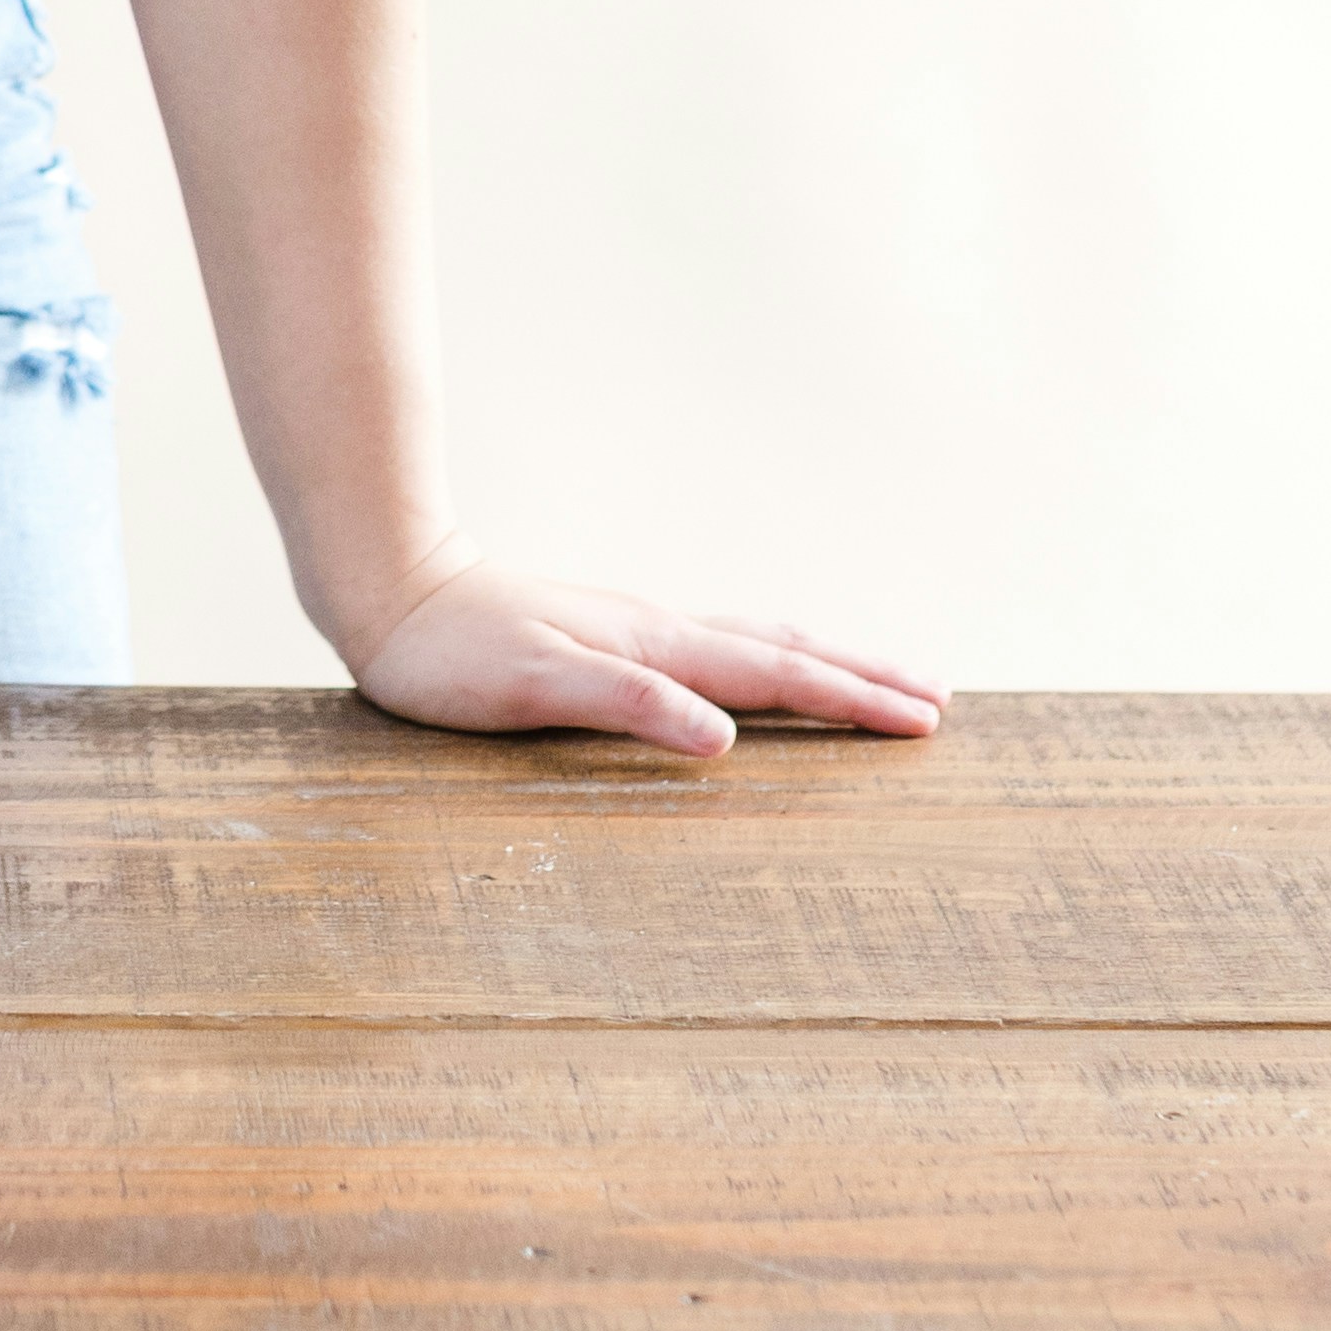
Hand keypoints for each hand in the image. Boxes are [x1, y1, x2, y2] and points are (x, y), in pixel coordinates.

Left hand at [348, 547, 947, 757]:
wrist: (392, 591)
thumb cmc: (454, 656)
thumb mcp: (538, 687)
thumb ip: (629, 703)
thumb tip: (723, 739)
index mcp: (655, 645)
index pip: (774, 674)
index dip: (851, 699)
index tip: (926, 719)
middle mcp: (658, 629)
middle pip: (782, 649)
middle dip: (862, 674)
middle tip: (938, 698)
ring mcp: (636, 629)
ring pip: (753, 641)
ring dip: (823, 659)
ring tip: (879, 676)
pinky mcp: (610, 638)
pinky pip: (713, 651)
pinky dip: (764, 661)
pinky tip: (759, 675)